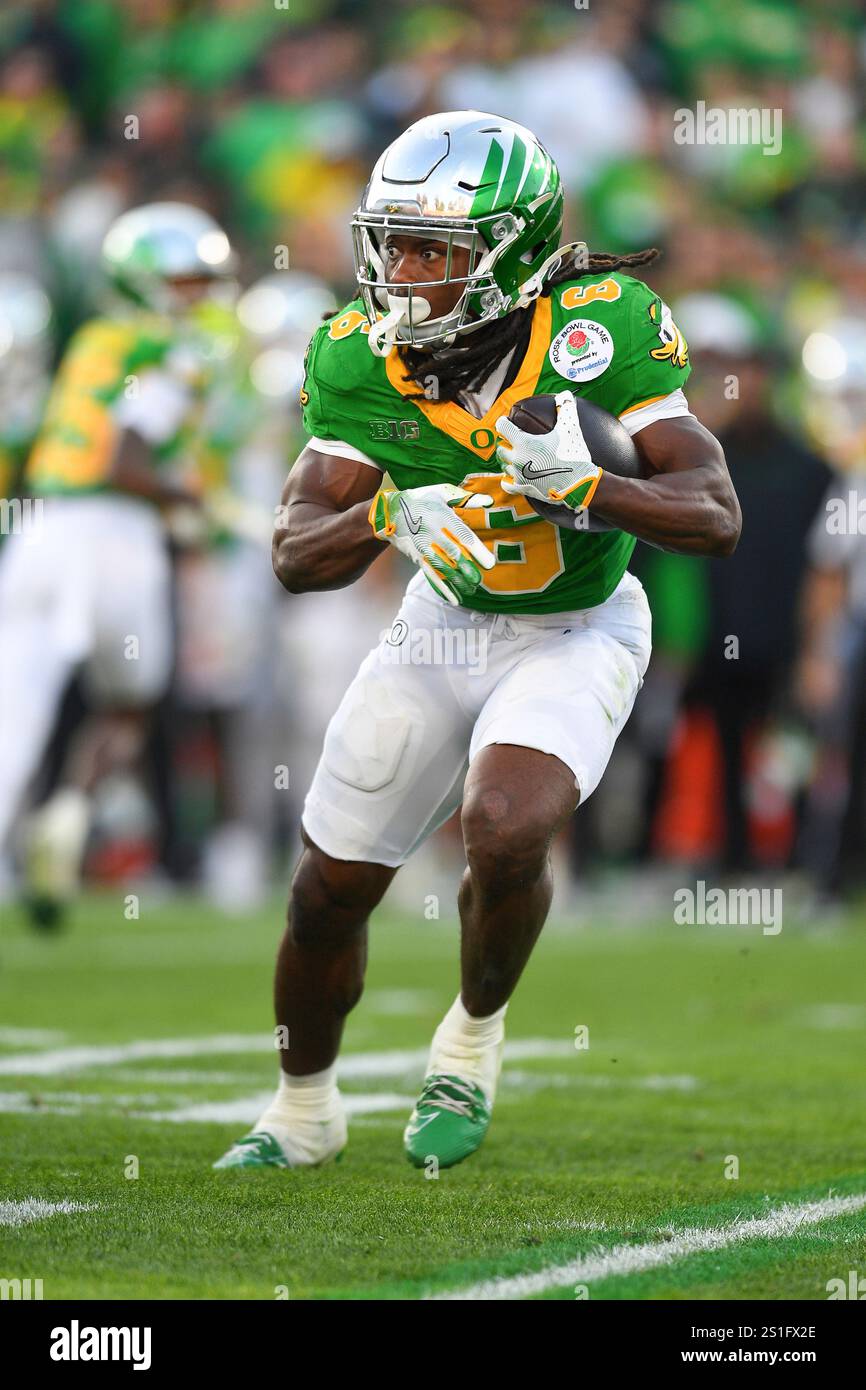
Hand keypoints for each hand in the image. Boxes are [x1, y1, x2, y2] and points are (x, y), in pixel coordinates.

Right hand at [369, 482, 494, 605]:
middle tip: (479, 580)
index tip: (489, 563)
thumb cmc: (421, 499)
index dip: (476, 550)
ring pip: (442, 567)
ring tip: (470, 590)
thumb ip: (466, 498)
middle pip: (453, 554)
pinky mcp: (417, 557)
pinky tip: (453, 598)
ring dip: (456, 581)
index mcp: (442, 516)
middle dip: (467, 569)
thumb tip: (488, 502)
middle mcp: (433, 533)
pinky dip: (442, 588)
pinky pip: (431, 575)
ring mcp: (423, 547)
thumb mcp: (442, 492)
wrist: (389, 510)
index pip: (462, 535)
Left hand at [495, 390, 602, 510]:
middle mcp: (518, 459)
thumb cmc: (573, 455)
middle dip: (505, 443)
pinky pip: (507, 485)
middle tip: (511, 440)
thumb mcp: (570, 429)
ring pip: (504, 466)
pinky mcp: (523, 489)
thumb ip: (566, 409)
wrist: (579, 484)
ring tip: (516, 457)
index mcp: (524, 442)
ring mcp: (519, 475)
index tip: (506, 422)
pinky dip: (507, 480)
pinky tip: (510, 477)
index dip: (504, 423)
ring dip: (509, 461)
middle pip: (501, 448)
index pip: (503, 428)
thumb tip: (566, 394)